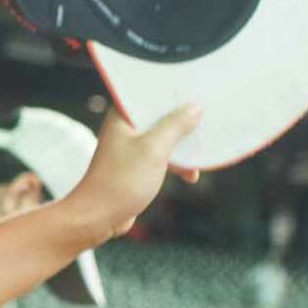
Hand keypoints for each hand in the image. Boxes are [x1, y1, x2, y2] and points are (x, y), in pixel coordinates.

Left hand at [63, 104, 204, 245]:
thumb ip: (175, 125)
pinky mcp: (136, 166)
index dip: (173, 92)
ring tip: (204, 149)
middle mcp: (125, 128)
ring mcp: (131, 147)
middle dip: (183, 119)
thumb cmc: (121, 180)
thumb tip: (195, 108)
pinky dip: (176, 163)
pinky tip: (191, 175)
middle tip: (208, 117)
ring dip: (182, 145)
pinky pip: (161, 157)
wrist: (99, 217)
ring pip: (163, 138)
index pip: (150, 94)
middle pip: (160, 116)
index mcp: (122, 115)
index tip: (197, 90)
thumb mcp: (154, 149)